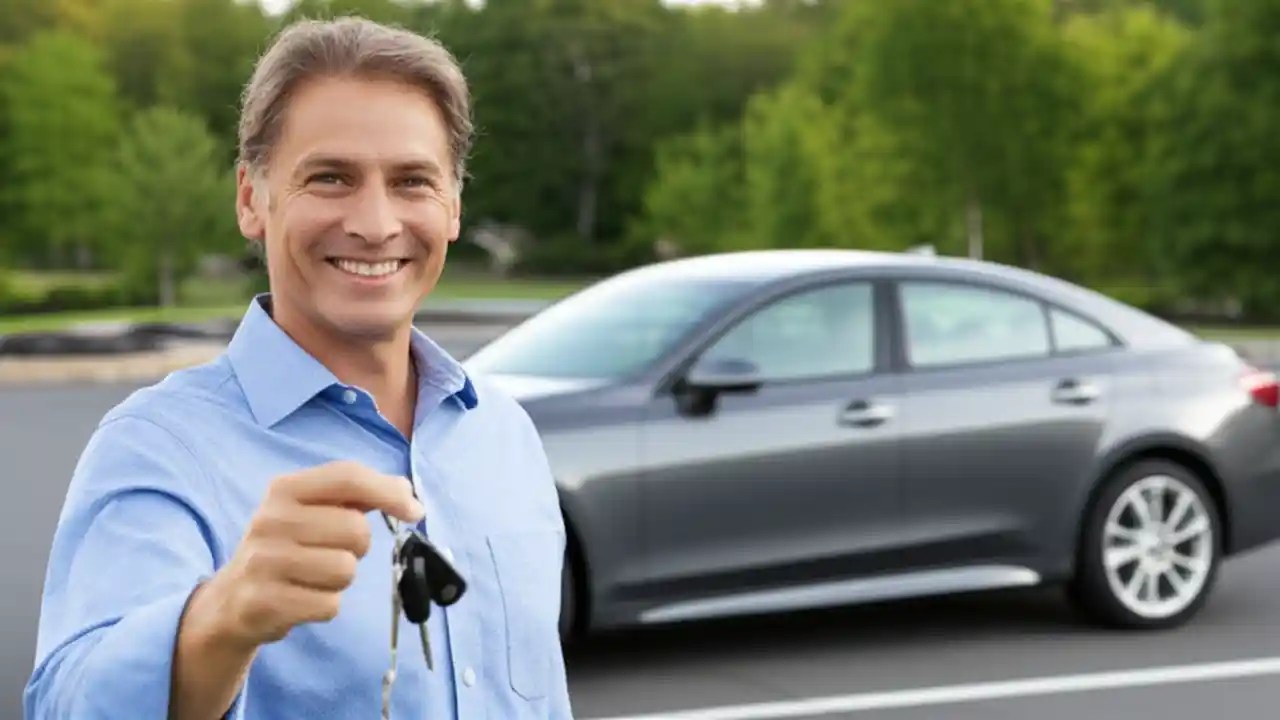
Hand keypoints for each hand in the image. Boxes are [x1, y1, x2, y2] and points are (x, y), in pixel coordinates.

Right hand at [206, 461, 422, 648]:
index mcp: (284, 489)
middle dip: (357, 548)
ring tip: (313, 577)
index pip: (348, 477)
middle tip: (332, 553)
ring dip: (341, 580)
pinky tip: (303, 599)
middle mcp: (269, 520)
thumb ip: (358, 495)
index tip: (415, 511)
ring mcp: (262, 562)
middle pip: (356, 530)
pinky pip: (330, 604)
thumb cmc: (287, 547)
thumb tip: (406, 491)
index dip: (389, 492)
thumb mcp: (312, 511)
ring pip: (345, 569)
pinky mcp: (263, 602)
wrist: (230, 600)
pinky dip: (327, 605)